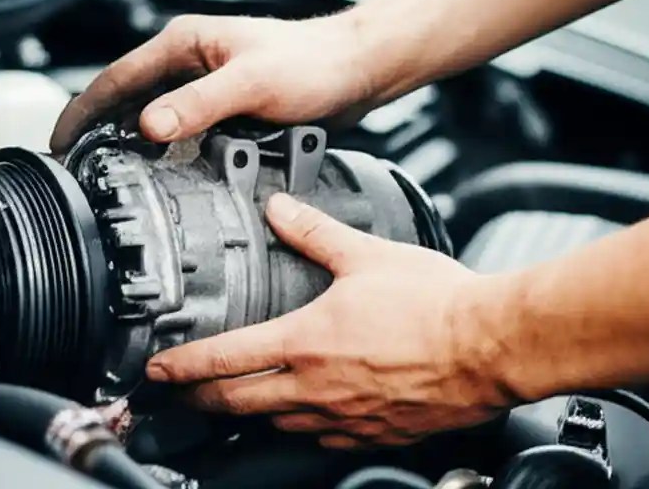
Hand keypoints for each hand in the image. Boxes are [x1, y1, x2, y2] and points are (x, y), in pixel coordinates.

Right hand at [50, 13, 387, 152]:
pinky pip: (183, 132)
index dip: (82, 112)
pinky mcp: (225, 107)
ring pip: (154, 118)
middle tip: (77, 168)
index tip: (58, 143)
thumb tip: (147, 127)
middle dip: (99, 131)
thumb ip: (198, 105)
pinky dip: (166, 151)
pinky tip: (163, 173)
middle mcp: (189, 62)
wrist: (357, 68)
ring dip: (132, 143)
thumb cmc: (314, 62)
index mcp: (184, 44)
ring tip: (110, 175)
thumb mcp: (251, 85)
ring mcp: (206, 85)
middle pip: (127, 99)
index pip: (115, 79)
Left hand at [145, 194, 516, 448]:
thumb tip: (279, 208)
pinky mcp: (374, 435)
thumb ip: (314, 231)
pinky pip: (321, 440)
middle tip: (177, 395)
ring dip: (247, 414)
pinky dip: (299, 429)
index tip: (156, 369)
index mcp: (306, 341)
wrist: (491, 345)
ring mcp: (344, 418)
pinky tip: (301, 418)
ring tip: (233, 403)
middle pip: (237, 403)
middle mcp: (316, 388)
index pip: (224, 359)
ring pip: (276, 425)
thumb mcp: (365, 255)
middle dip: (199, 400)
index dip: (182, 366)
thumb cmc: (437, 303)